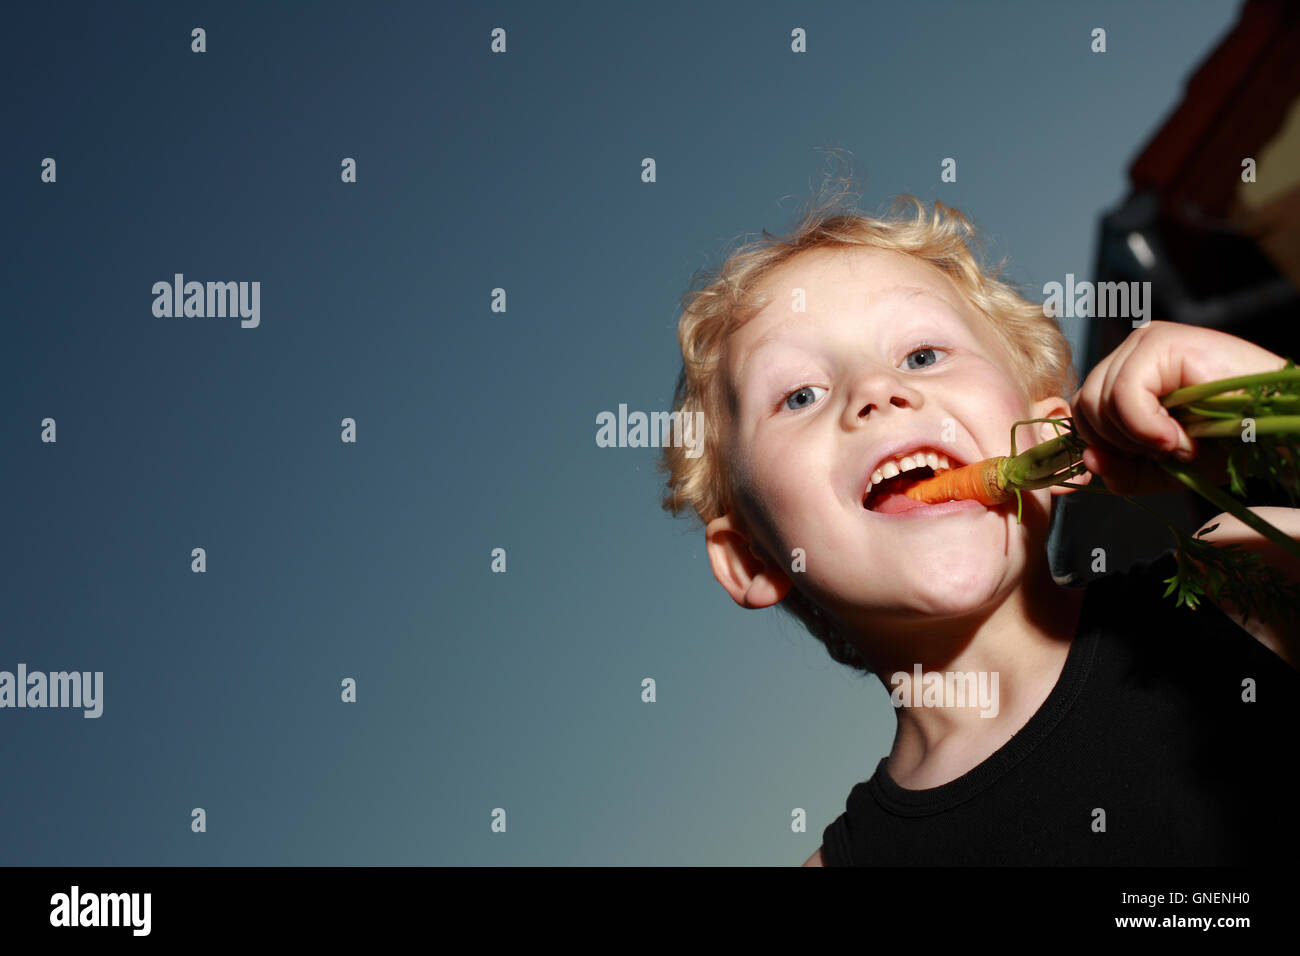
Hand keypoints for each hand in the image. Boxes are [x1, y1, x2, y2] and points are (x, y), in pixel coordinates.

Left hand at [1069, 321, 1284, 496]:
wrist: (1283, 428)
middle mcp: (1132, 352)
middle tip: (1169, 451)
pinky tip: (1179, 437)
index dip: (1107, 447)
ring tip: (1183, 443)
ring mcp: (1146, 342)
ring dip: (1139, 439)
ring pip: (1098, 401)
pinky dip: (1146, 428)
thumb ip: (1120, 470)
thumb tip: (1087, 458)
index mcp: (1126, 374)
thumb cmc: (1230, 444)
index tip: (1152, 459)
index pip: (1083, 412)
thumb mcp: (1162, 470)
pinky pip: (1124, 394)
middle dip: (1120, 445)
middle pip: (1084, 406)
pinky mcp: (1164, 341)